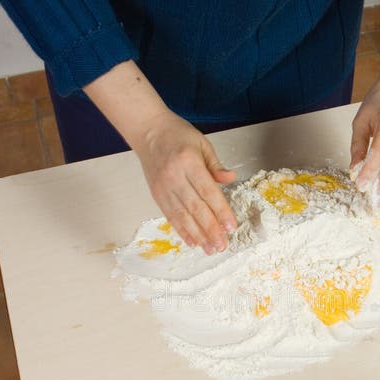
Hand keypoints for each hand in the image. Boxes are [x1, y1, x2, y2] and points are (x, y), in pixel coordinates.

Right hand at [136, 112, 237, 253]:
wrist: (148, 130)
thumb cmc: (177, 134)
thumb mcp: (202, 143)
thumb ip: (215, 165)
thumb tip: (230, 179)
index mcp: (189, 162)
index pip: (208, 191)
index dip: (220, 211)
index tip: (231, 226)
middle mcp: (174, 177)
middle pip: (196, 208)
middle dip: (210, 229)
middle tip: (222, 245)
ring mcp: (163, 187)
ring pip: (183, 216)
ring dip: (198, 235)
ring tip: (210, 249)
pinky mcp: (156, 194)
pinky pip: (171, 216)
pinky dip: (182, 230)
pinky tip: (193, 241)